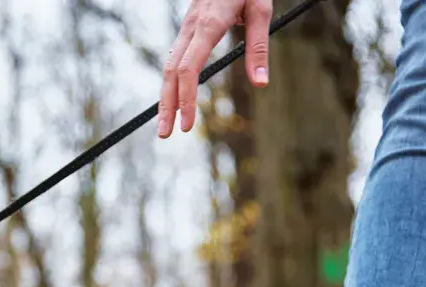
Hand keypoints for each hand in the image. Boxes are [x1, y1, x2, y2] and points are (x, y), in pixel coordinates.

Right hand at [158, 0, 272, 137]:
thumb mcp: (261, 10)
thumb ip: (258, 48)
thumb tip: (260, 83)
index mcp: (208, 24)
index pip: (189, 69)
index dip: (185, 99)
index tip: (187, 125)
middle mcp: (191, 28)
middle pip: (171, 73)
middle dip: (166, 105)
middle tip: (164, 135)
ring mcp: (186, 28)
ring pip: (168, 67)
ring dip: (164, 97)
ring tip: (164, 124)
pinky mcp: (187, 29)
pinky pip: (173, 59)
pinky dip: (170, 83)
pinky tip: (171, 99)